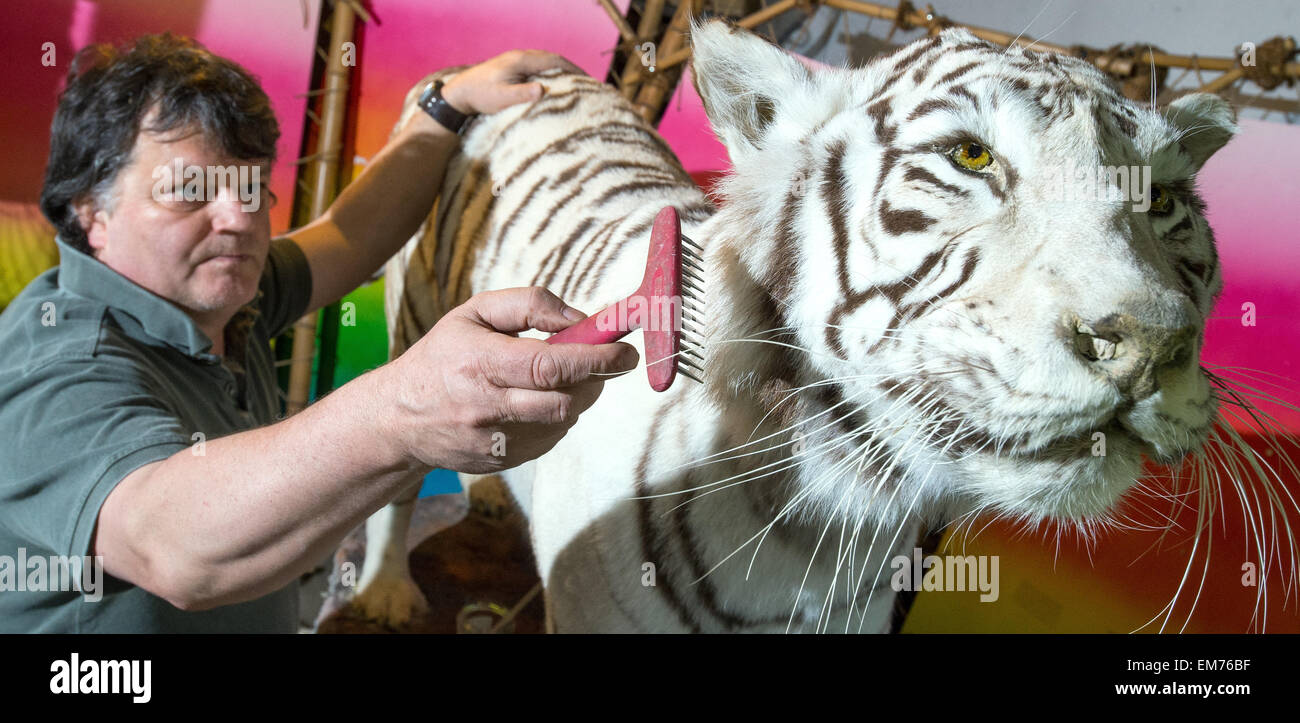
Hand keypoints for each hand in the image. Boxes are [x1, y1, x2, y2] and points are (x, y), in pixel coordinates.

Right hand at [383, 287, 637, 473]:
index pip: (550, 365)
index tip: (625, 349)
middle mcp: (487, 407)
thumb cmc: (444, 356)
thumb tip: (580, 318)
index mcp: (479, 363)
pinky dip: (558, 416)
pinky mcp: (501, 462)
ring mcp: (495, 441)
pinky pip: (550, 438)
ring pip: (562, 421)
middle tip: (609, 360)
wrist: (400, 418)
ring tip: (565, 376)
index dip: (595, 358)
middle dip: (598, 378)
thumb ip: (530, 304)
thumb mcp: (475, 312)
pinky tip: (540, 400)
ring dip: (579, 396)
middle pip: (564, 400)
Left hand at [440, 49, 584, 114]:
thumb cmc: (480, 96)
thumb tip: (542, 89)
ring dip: (560, 70)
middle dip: (570, 68)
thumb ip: (522, 94)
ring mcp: (515, 60)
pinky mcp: (512, 67)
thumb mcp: (501, 98)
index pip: (553, 60)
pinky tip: (553, 84)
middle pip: (551, 58)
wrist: (460, 92)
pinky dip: (549, 73)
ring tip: (574, 84)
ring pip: (544, 62)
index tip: (587, 79)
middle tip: (586, 82)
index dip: (573, 68)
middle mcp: (519, 56)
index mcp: (520, 61)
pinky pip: (537, 66)